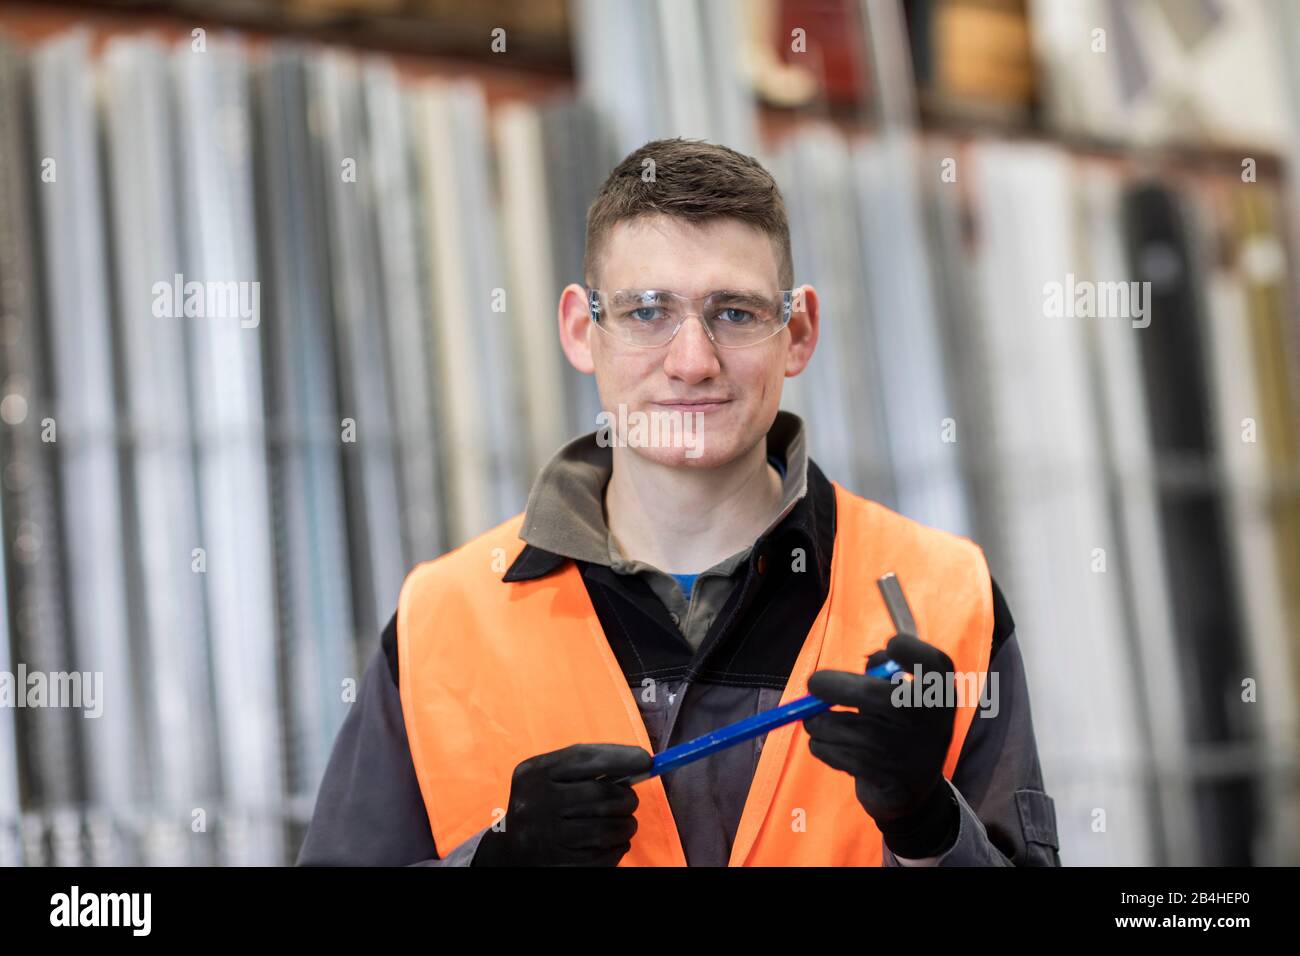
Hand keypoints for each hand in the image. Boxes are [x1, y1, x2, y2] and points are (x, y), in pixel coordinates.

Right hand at [472, 743, 651, 865]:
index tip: (646, 761)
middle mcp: (536, 802)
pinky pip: (603, 856)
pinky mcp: (557, 864)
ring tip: (624, 823)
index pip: (583, 758)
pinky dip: (618, 849)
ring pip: (607, 829)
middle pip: (600, 795)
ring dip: (626, 825)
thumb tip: (638, 763)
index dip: (620, 757)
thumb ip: (586, 767)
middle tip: (630, 801)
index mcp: (535, 772)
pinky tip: (614, 843)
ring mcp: (545, 836)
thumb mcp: (550, 775)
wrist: (509, 848)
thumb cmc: (542, 802)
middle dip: (627, 798)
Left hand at [804, 632, 958, 858]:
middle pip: (874, 695)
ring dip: (818, 721)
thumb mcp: (906, 695)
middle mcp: (931, 725)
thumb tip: (865, 662)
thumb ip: (886, 671)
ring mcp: (908, 754)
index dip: (912, 650)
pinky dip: (821, 746)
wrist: (914, 788)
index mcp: (940, 699)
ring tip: (819, 720)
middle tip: (813, 683)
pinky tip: (831, 744)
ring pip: (843, 727)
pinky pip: (834, 753)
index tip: (892, 644)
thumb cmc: (900, 725)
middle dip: (834, 686)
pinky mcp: (885, 780)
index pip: (935, 664)